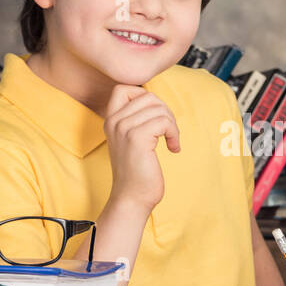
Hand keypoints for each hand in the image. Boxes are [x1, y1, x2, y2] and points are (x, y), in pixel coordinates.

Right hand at [103, 84, 180, 212]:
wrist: (132, 197)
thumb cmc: (137, 171)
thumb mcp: (132, 140)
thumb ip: (137, 120)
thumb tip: (157, 103)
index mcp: (110, 120)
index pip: (124, 88)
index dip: (145, 97)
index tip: (155, 117)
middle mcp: (114, 121)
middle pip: (148, 96)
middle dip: (165, 112)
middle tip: (169, 132)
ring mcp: (124, 128)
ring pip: (159, 108)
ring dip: (172, 125)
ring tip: (172, 141)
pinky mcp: (137, 138)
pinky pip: (164, 122)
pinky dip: (174, 134)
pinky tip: (173, 148)